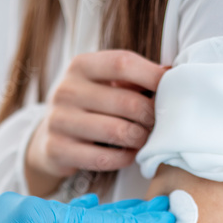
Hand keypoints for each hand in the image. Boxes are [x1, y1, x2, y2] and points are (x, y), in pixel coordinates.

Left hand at [0, 191, 173, 222]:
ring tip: (136, 213)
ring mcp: (10, 215)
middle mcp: (20, 205)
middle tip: (161, 206)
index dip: (138, 222)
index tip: (168, 213)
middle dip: (124, 217)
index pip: (99, 221)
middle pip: (85, 215)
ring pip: (67, 220)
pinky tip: (91, 212)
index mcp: (34, 214)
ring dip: (99, 221)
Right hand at [26, 50, 166, 194]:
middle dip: (151, 115)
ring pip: (117, 132)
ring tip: (144, 139)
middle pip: (126, 102)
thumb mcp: (103, 83)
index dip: (152, 76)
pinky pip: (103, 158)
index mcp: (80, 66)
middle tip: (160, 123)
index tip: (171, 88)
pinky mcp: (57, 149)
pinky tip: (129, 154)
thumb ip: (133, 78)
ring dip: (139, 138)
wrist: (50, 137)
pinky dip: (124, 158)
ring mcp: (59, 121)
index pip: (122, 63)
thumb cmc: (90, 106)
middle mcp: (66, 90)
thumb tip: (172, 75)